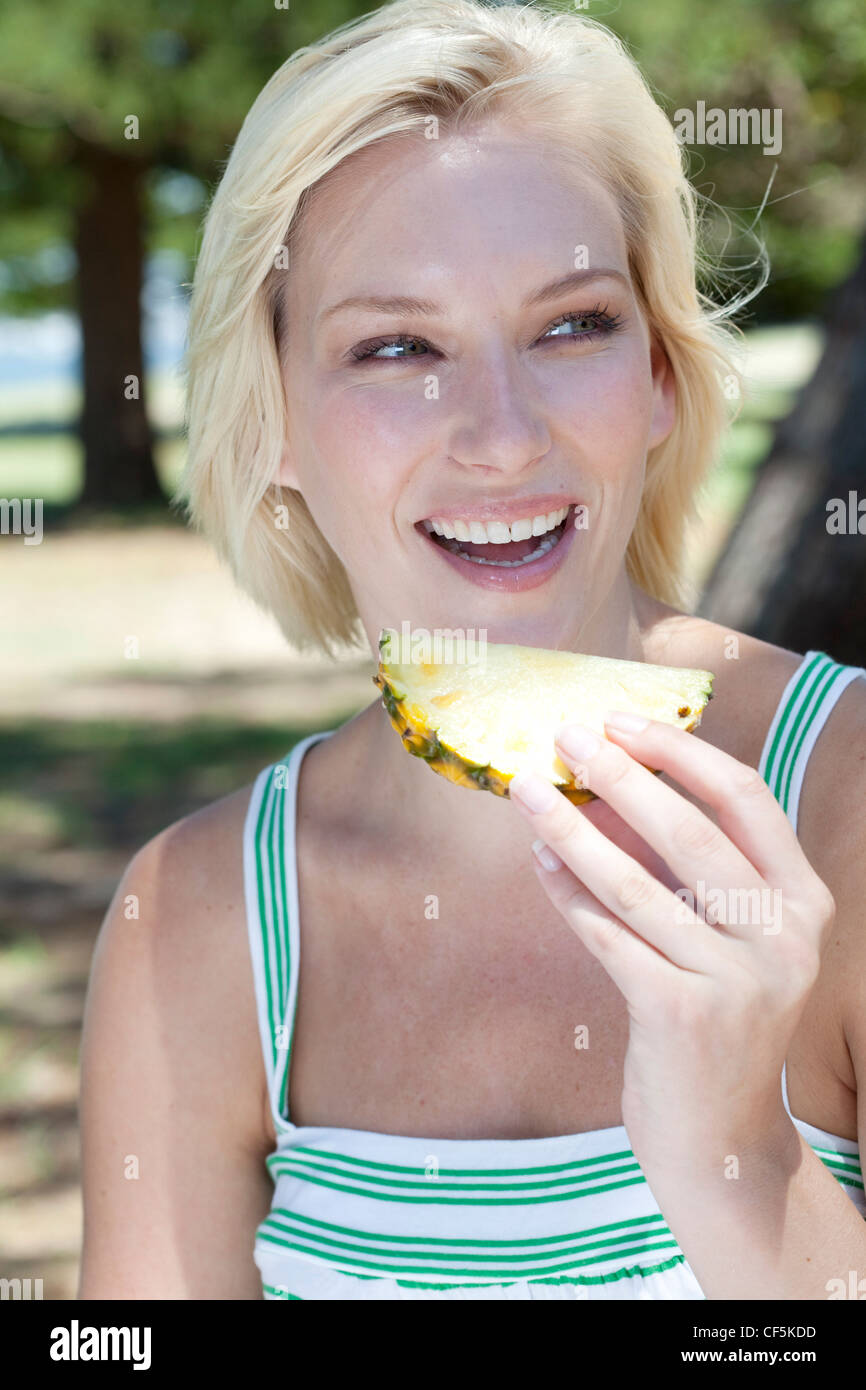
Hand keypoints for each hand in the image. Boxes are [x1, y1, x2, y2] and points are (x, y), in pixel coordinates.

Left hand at [508, 712, 835, 1166]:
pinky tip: (539, 861)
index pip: (744, 797)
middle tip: (563, 736)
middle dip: (619, 774)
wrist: (723, 1139)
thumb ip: (685, 869)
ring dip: (571, 829)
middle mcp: (784, 937)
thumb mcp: (726, 938)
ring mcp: (738, 981)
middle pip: (689, 830)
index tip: (620, 720)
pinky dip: (568, 893)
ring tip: (526, 790)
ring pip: (636, 882)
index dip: (679, 751)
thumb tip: (604, 782)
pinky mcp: (682, 1016)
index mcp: (803, 902)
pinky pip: (608, 935)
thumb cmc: (717, 1017)